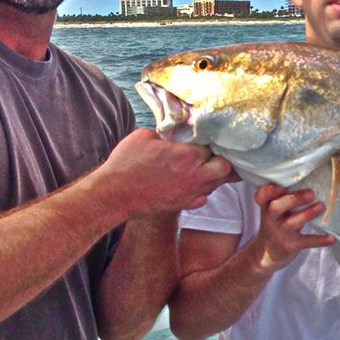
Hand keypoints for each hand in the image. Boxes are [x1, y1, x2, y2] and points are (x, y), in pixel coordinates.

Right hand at [96, 128, 232, 213]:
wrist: (115, 194)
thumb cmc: (126, 164)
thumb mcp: (145, 137)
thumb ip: (167, 134)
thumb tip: (174, 134)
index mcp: (187, 155)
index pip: (212, 146)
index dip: (208, 142)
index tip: (203, 139)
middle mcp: (195, 176)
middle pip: (225, 168)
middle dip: (220, 159)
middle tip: (210, 155)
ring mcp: (192, 193)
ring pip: (217, 184)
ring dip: (212, 175)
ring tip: (202, 168)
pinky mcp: (185, 205)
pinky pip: (204, 197)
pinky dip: (201, 190)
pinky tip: (191, 183)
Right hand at [249, 183, 334, 273]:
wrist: (267, 253)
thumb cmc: (276, 224)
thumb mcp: (275, 210)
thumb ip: (286, 196)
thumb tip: (316, 178)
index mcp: (267, 206)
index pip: (261, 196)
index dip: (268, 190)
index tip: (281, 186)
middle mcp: (271, 219)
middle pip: (276, 207)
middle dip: (294, 199)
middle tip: (311, 193)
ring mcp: (280, 233)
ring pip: (291, 223)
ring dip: (307, 214)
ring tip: (321, 206)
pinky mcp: (290, 246)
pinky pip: (306, 242)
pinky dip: (319, 240)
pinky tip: (332, 238)